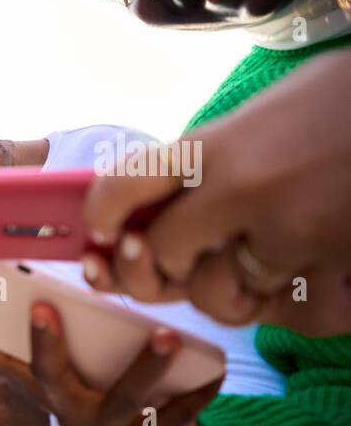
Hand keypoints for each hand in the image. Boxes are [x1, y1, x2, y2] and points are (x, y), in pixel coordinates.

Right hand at [0, 308, 220, 425]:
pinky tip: (216, 373)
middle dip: (46, 347)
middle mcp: (69, 413)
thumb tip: (31, 285)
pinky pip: (176, 416)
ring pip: (124, 399)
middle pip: (52, 381)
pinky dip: (198, 395)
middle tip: (45, 309)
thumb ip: (55, 339)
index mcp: (45, 392)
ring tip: (168, 336)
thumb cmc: (109, 395)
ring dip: (145, 367)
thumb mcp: (77, 372)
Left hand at [83, 49, 350, 332]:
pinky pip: (290, 316)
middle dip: (163, 265)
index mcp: (224, 144)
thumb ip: (214, 158)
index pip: (122, 188)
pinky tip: (314, 271)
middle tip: (179, 256)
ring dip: (229, 289)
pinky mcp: (342, 277)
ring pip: (221, 300)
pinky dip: (295, 304)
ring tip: (261, 258)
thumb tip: (158, 203)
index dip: (101, 215)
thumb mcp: (274, 109)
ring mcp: (298, 240)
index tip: (100, 230)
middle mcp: (248, 194)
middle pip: (160, 261)